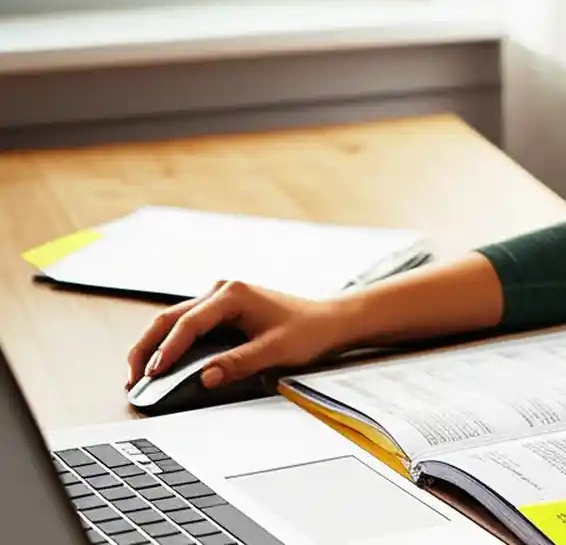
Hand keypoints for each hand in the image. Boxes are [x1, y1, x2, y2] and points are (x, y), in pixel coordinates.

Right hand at [125, 280, 357, 390]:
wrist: (329, 321)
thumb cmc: (308, 331)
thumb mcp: (275, 350)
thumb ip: (239, 363)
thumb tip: (205, 378)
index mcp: (233, 294)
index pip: (188, 324)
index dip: (167, 351)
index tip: (153, 373)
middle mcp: (222, 291)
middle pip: (170, 318)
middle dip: (148, 348)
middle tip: (133, 377)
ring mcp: (220, 298)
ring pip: (174, 320)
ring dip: (155, 345)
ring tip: (139, 374)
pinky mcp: (222, 309)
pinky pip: (187, 325)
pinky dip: (171, 343)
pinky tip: (162, 362)